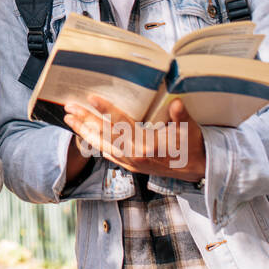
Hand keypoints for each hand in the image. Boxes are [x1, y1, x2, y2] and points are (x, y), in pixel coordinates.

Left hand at [62, 97, 206, 182]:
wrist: (198, 170)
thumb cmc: (193, 146)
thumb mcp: (190, 129)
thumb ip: (181, 117)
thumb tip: (177, 103)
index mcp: (148, 146)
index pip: (123, 124)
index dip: (107, 109)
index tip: (91, 97)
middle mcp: (136, 156)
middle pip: (105, 135)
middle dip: (86, 120)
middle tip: (69, 107)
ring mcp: (131, 163)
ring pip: (102, 146)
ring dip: (84, 132)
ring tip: (69, 119)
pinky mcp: (131, 166)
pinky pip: (107, 154)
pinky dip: (94, 143)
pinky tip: (85, 135)